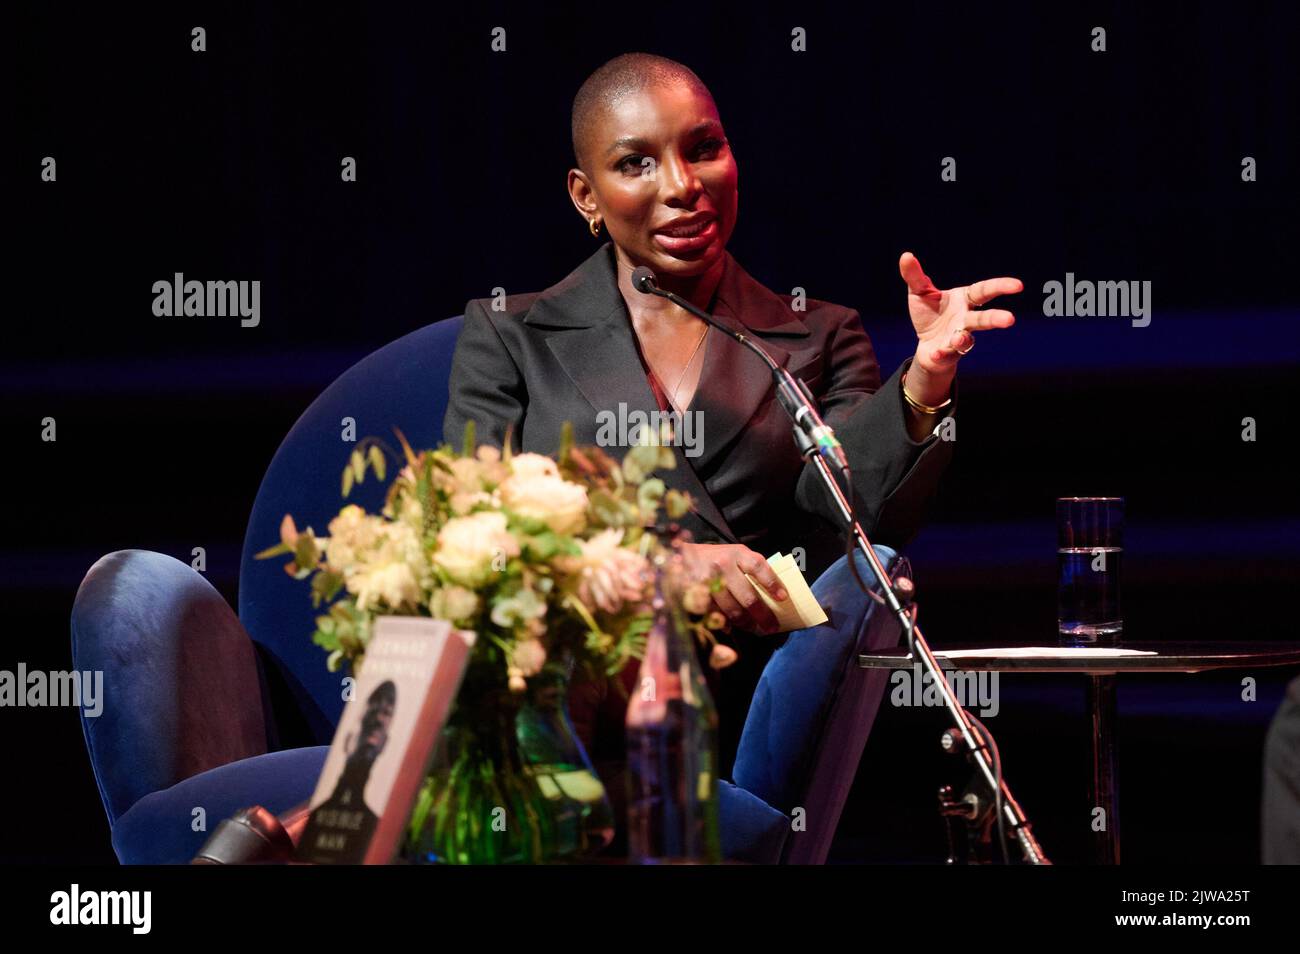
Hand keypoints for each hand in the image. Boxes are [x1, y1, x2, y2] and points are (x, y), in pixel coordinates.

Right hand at [680, 542, 786, 635]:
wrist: (680, 556)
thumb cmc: (715, 558)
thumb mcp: (734, 555)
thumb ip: (750, 570)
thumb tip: (773, 597)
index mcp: (737, 553)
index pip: (758, 567)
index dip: (772, 583)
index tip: (783, 598)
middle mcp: (723, 565)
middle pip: (748, 596)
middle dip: (763, 615)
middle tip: (772, 627)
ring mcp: (708, 581)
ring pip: (732, 609)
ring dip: (746, 623)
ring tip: (755, 628)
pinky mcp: (696, 595)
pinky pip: (716, 615)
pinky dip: (726, 623)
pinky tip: (732, 627)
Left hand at [899, 252, 1021, 401]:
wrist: (925, 344)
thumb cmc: (928, 314)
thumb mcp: (918, 292)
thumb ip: (914, 276)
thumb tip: (906, 256)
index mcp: (964, 300)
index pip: (984, 291)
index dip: (1000, 287)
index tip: (1018, 285)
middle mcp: (966, 320)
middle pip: (983, 319)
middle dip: (996, 319)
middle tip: (1010, 320)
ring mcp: (959, 338)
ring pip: (967, 340)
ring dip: (963, 340)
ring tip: (958, 338)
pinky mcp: (948, 355)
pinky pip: (947, 355)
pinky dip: (941, 354)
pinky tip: (937, 353)